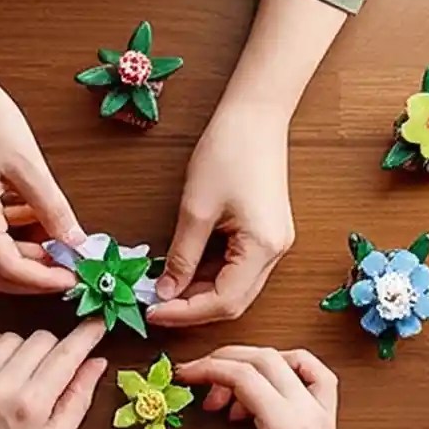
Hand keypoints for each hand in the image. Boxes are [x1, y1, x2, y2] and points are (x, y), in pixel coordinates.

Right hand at [0, 67, 85, 293]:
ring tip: (61, 242)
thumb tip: (75, 240)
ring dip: (29, 256)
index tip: (75, 277)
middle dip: (34, 278)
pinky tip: (41, 216)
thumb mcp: (28, 164)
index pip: (10, 268)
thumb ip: (52, 207)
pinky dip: (20, 234)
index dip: (44, 280)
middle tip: (69, 269)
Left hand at [0, 322, 107, 428]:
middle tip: (61, 374)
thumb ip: (79, 399)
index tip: (99, 324)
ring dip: (30, 348)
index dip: (87, 335)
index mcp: (30, 406)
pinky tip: (8, 368)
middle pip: (43, 338)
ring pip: (16, 336)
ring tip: (32, 376)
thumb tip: (97, 363)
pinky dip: (2, 346)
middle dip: (59, 349)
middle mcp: (2, 386)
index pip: (66, 354)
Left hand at [147, 105, 294, 325]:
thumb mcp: (195, 208)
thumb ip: (181, 256)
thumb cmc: (228, 150)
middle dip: (192, 308)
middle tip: (155, 306)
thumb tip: (166, 292)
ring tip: (164, 288)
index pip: (224, 301)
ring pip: (235, 287)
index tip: (153, 311)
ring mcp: (274, 244)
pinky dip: (209, 274)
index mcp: (264, 247)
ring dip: (200, 292)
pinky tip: (183, 270)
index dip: (186, 313)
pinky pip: (237, 268)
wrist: (255, 115)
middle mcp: (276, 252)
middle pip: (233, 301)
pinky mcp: (266, 234)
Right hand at [166, 347, 351, 428]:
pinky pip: (316, 374)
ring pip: (289, 361)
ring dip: (253, 366)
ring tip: (229, 400)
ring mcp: (322, 413)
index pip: (243, 375)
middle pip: (264, 359)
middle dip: (224, 362)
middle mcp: (309, 412)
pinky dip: (290, 367)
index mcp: (287, 427)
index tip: (183, 375)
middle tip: (198, 381)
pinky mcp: (327, 419)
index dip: (207, 369)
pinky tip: (267, 385)